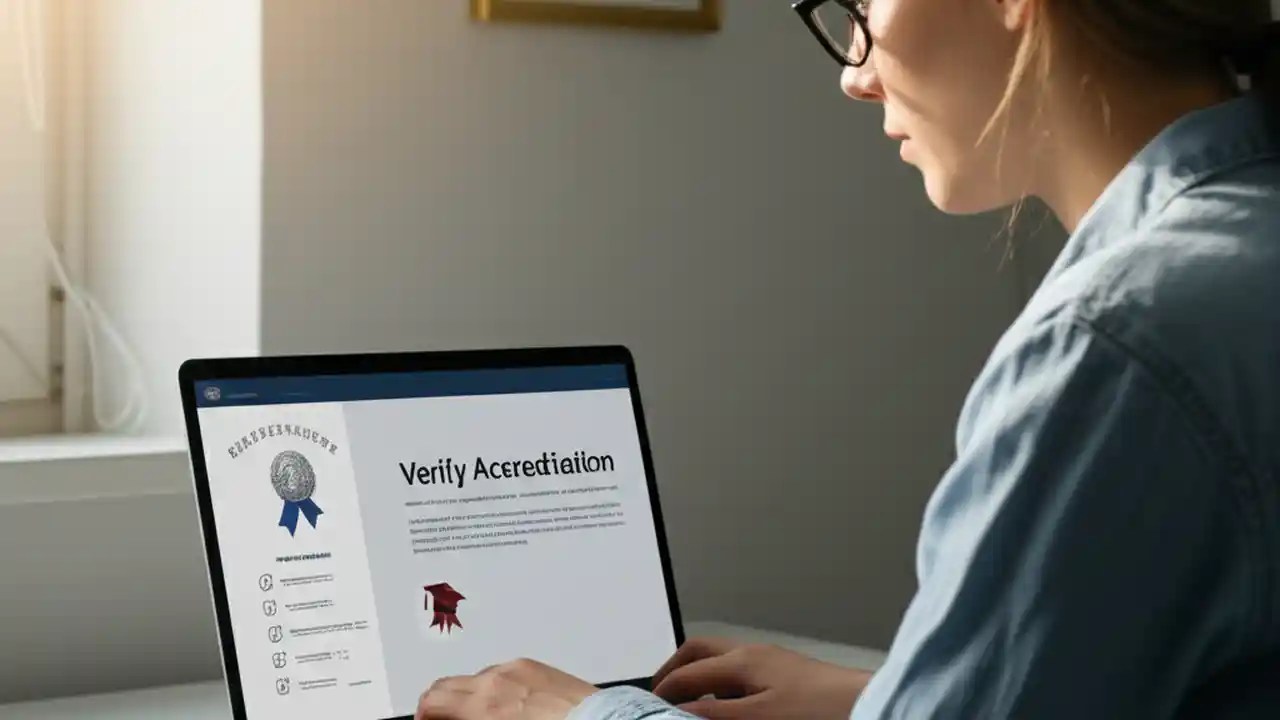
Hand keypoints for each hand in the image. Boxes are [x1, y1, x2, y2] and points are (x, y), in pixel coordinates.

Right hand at [415, 659, 595, 719]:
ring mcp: (516, 668)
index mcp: (482, 705)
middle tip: (443, 719)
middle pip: (446, 684)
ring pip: (475, 677)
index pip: (431, 700)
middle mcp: (495, 679)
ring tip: (480, 715)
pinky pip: (502, 670)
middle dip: (438, 702)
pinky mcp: (534, 664)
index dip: (423, 714)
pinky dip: (495, 685)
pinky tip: (508, 703)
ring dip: (468, 694)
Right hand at [653, 637, 871, 719]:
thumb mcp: (757, 716)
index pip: (688, 671)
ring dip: (697, 675)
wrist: (860, 702)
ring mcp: (766, 659)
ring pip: (718, 658)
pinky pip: (737, 669)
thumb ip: (715, 713)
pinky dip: (719, 682)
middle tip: (660, 692)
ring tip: (687, 701)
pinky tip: (724, 704)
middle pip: (698, 651)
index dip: (665, 689)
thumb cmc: (816, 708)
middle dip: (675, 669)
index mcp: (740, 661)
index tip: (650, 705)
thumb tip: (680, 710)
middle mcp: (750, 652)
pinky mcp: (780, 670)